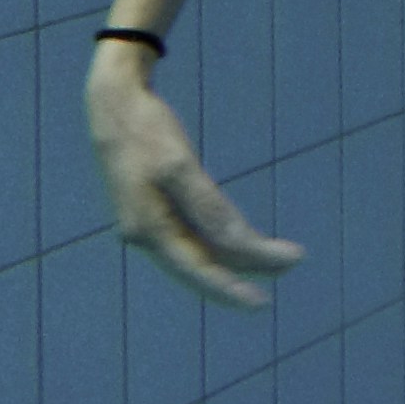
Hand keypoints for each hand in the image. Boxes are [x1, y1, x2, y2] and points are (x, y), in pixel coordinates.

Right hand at [87, 48, 305, 306]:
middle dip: (245, 270)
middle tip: (291, 263)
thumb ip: (208, 208)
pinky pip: (191, 237)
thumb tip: (239, 243)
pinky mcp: (152, 211)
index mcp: (147, 229)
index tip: (265, 301)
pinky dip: (218, 241)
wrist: (113, 102)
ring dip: (236, 258)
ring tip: (276, 258)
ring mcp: (146, 225)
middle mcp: (144, 236)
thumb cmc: (145, 130)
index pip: (199, 269)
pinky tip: (241, 242)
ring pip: (198, 253)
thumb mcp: (179, 166)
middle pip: (201, 265)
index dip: (232, 288)